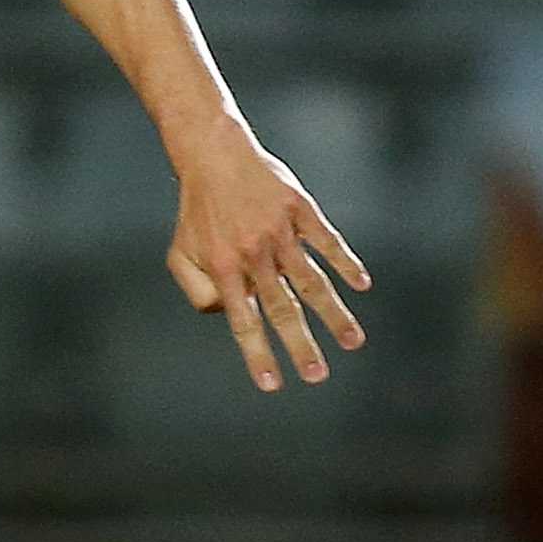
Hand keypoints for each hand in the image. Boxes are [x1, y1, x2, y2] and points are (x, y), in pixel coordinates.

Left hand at [164, 134, 370, 391]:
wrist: (213, 155)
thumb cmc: (198, 213)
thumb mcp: (181, 252)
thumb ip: (196, 291)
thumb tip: (230, 314)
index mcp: (223, 267)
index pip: (242, 321)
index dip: (257, 354)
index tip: (273, 385)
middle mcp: (253, 253)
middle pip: (281, 308)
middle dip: (300, 345)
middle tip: (318, 376)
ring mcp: (279, 231)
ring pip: (311, 280)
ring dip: (334, 313)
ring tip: (353, 342)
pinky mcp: (300, 209)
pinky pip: (327, 240)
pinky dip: (345, 261)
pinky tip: (361, 284)